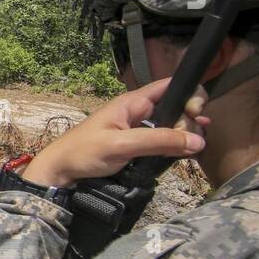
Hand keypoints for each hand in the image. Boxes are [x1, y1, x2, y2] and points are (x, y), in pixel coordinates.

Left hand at [22, 77, 210, 188]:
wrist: (61, 172)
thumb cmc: (83, 152)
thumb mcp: (121, 145)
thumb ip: (158, 141)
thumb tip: (197, 140)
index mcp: (133, 102)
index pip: (171, 86)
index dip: (190, 95)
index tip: (195, 115)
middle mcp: (139, 112)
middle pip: (177, 108)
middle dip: (189, 122)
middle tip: (190, 142)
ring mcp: (139, 129)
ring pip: (172, 127)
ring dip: (184, 136)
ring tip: (190, 150)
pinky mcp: (138, 146)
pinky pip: (164, 142)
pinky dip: (175, 147)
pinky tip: (182, 155)